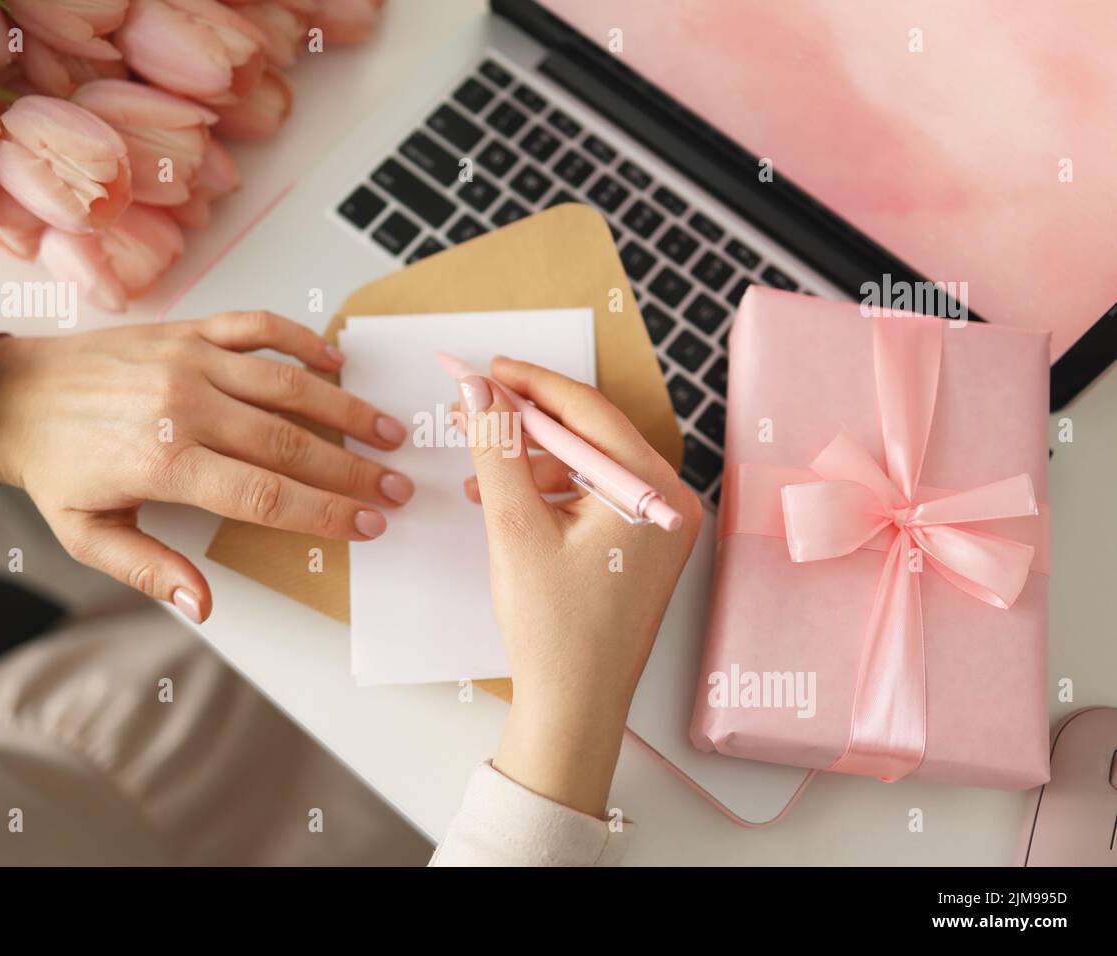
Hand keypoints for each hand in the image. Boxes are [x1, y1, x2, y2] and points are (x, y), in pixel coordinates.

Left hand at [0, 312, 414, 622]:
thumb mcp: (89, 536)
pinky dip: (302, 340)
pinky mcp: (187, 330)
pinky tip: (337, 360)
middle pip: (290, 443)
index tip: (367, 524)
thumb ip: (150, 569)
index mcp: (165, 462)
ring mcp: (189, 361)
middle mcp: (184, 405)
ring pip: (287, 384)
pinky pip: (257, 327)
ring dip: (345, 410)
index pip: (266, 493)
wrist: (13, 394)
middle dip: (353, 470)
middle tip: (397, 487)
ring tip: (389, 432)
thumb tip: (204, 605)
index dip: (325, 512)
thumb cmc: (56, 467)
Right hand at [453, 357, 701, 816]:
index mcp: (654, 492)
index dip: (530, 383)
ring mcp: (657, 527)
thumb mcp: (514, 526)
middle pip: (590, 435)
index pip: (589, 411)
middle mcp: (668, 503)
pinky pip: (593, 497)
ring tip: (480, 471)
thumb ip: (496, 446)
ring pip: (587, 466)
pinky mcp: (640, 548)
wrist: (574, 709)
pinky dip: (549, 492)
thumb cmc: (554, 629)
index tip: (485, 367)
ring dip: (531, 460)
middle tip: (474, 407)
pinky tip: (506, 501)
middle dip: (526, 421)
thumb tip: (476, 387)